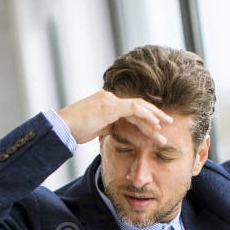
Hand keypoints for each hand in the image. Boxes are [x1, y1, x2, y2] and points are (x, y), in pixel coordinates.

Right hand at [57, 90, 172, 144]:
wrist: (61, 128)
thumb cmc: (73, 130)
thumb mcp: (93, 128)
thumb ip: (106, 126)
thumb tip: (115, 131)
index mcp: (104, 102)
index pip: (129, 108)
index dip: (143, 116)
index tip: (155, 124)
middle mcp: (108, 98)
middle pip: (136, 105)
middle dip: (153, 114)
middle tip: (167, 121)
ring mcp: (109, 101)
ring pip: (138, 107)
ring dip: (154, 116)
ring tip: (167, 124)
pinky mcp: (111, 106)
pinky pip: (134, 110)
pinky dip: (146, 116)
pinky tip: (156, 124)